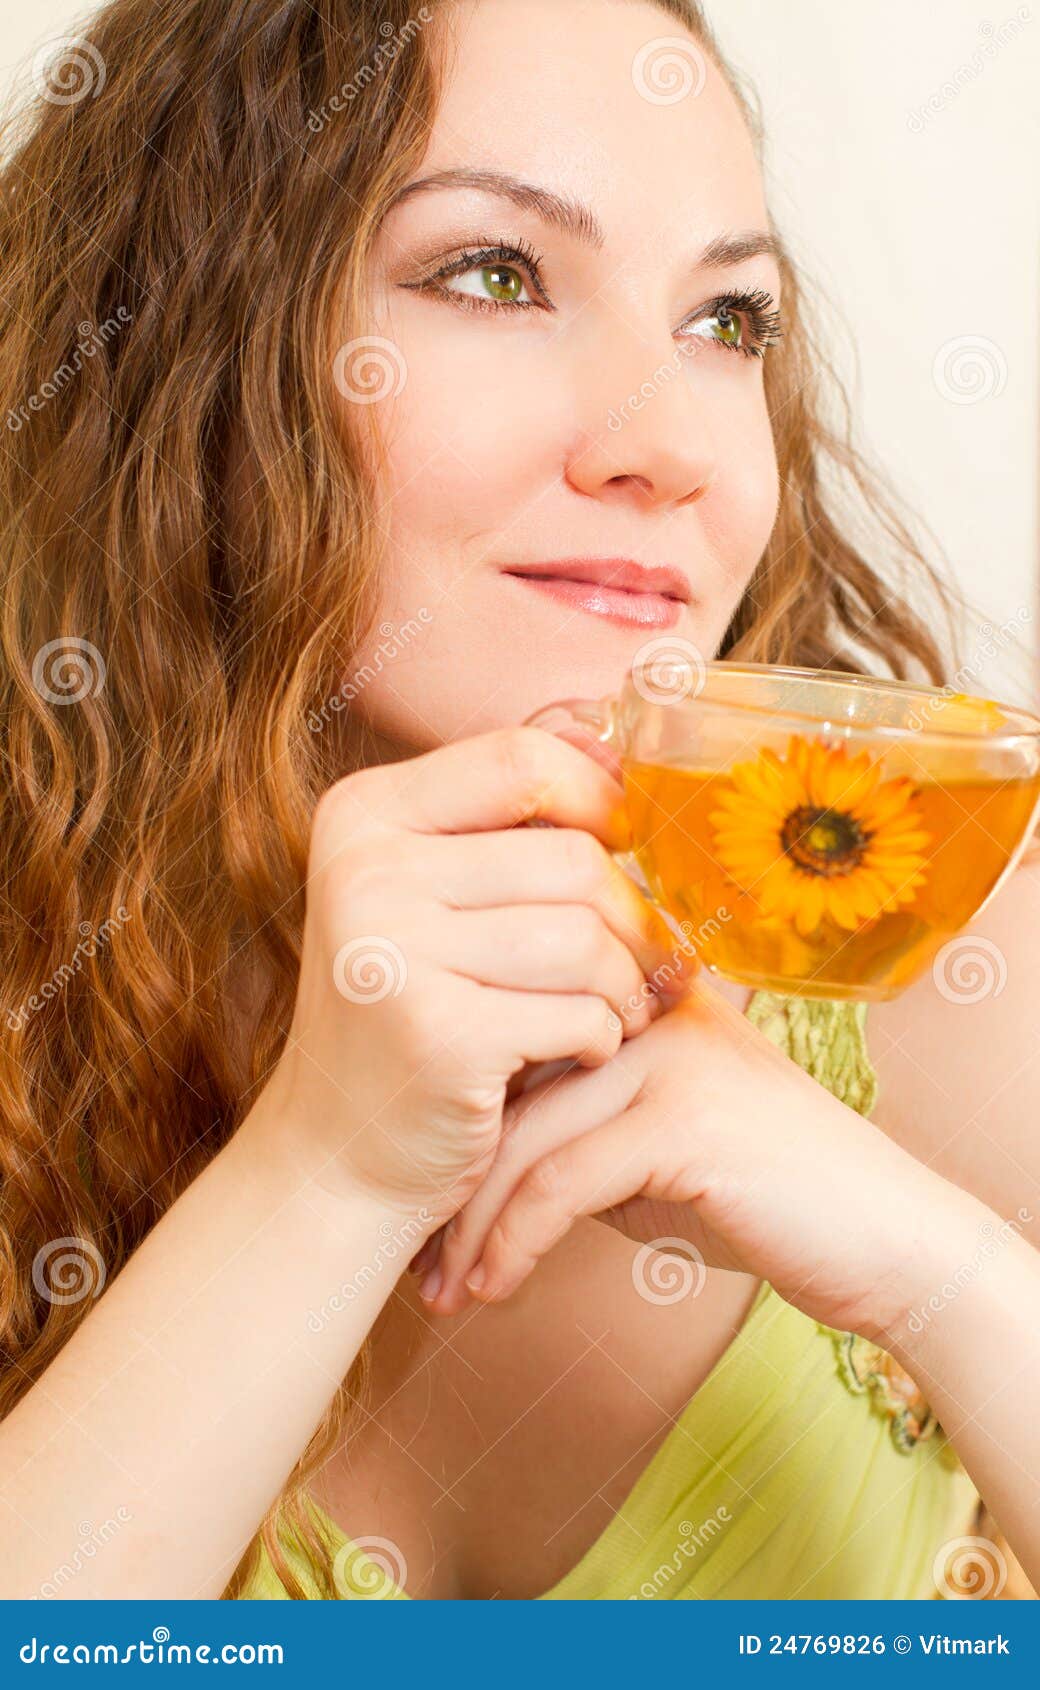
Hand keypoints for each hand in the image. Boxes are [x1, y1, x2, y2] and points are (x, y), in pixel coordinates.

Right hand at [257, 727, 695, 1229]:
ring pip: (586, 939)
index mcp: (362, 814)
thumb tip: (608, 732)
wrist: (336, 1158)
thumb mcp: (429, 897)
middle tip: (645, 963)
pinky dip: (601, 1039)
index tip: (628, 850)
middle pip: (572, 858)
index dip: (601, 799)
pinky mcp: (437, 1034)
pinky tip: (580, 1053)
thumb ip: (501, 819)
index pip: (522, 759)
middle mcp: (364, 870)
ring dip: (627, 986)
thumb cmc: (412, 1014)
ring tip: (617, 1011)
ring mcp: (393, 952)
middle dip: (633, 919)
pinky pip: (580, 1013)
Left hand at [415, 979, 958, 1338]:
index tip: (422, 1202)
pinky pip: (562, 1183)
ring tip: (442, 1291)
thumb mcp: (651, 1152)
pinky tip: (494, 1288)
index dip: (458, 1123)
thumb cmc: (765, 1198)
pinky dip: (514, 1243)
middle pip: (505, 1086)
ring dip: (470, 1226)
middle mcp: (649, 1010)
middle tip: (416, 1255)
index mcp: (637, 1000)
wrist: (883, 1240)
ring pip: (524, 1136)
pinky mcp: (684, 1119)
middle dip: (451, 1181)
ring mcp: (669, 1058)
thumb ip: (575, 1131)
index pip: (513, 1040)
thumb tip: (473, 1165)